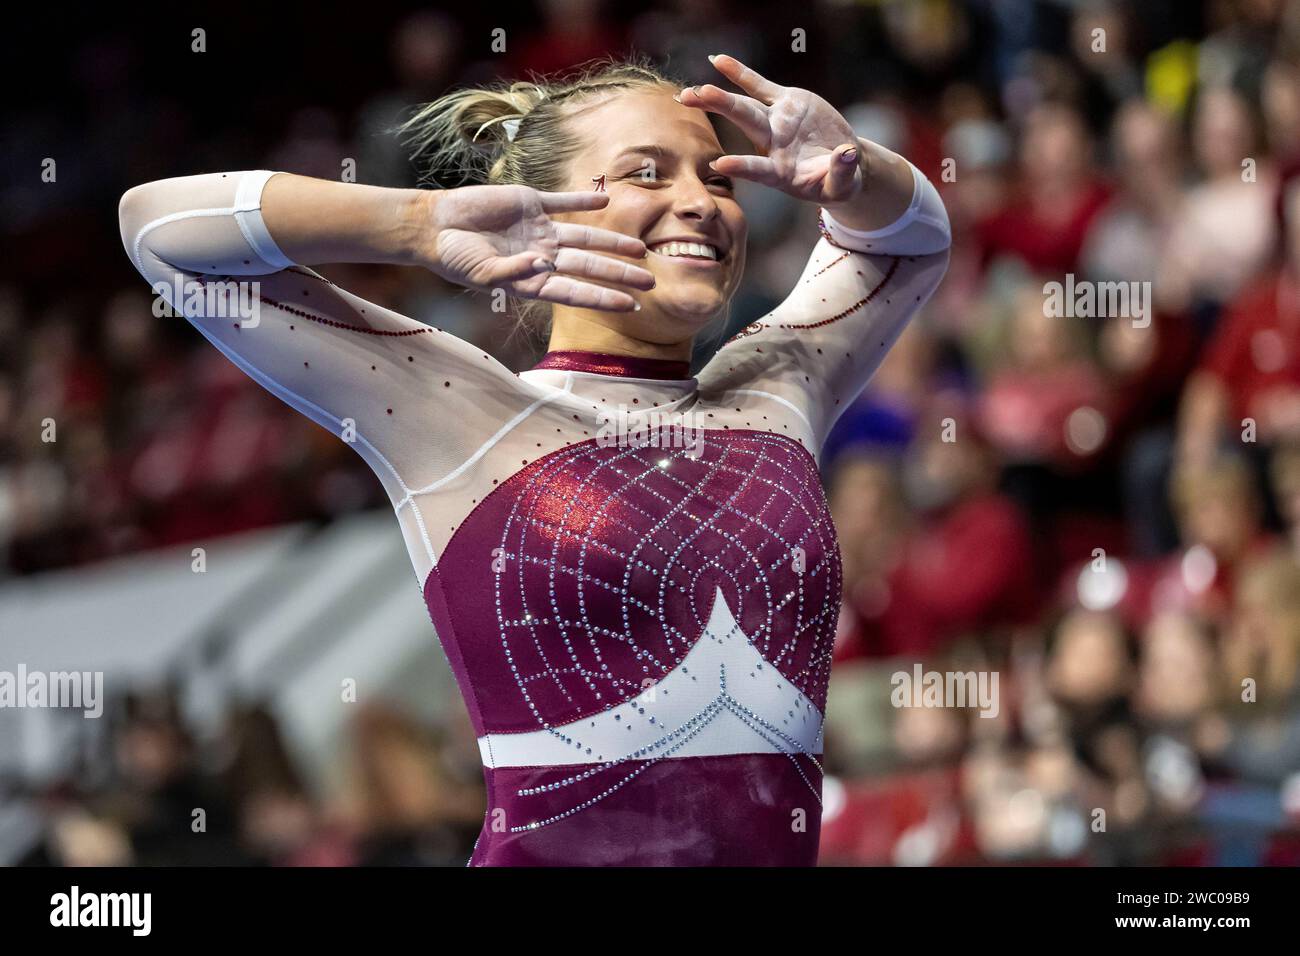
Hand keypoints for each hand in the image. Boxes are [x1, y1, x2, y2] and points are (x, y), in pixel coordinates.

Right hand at [421, 184, 654, 310]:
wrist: (435, 225)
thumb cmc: (453, 258)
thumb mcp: (480, 273)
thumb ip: (512, 272)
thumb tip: (541, 266)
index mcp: (532, 280)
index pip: (576, 291)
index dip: (603, 298)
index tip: (630, 304)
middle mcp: (542, 257)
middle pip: (589, 266)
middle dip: (620, 273)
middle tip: (651, 280)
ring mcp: (539, 230)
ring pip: (584, 237)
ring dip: (612, 242)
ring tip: (641, 248)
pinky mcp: (531, 203)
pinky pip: (563, 202)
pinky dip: (584, 200)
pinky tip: (607, 200)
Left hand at [677, 54, 864, 205]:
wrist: (841, 161)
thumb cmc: (839, 181)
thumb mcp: (844, 185)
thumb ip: (842, 173)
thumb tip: (846, 154)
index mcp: (781, 173)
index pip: (758, 169)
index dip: (742, 166)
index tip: (720, 163)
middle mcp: (772, 145)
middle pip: (744, 123)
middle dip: (720, 108)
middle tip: (691, 97)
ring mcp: (776, 122)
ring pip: (745, 105)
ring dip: (719, 95)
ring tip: (694, 88)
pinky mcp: (785, 103)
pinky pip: (759, 86)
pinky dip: (740, 73)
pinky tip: (718, 61)